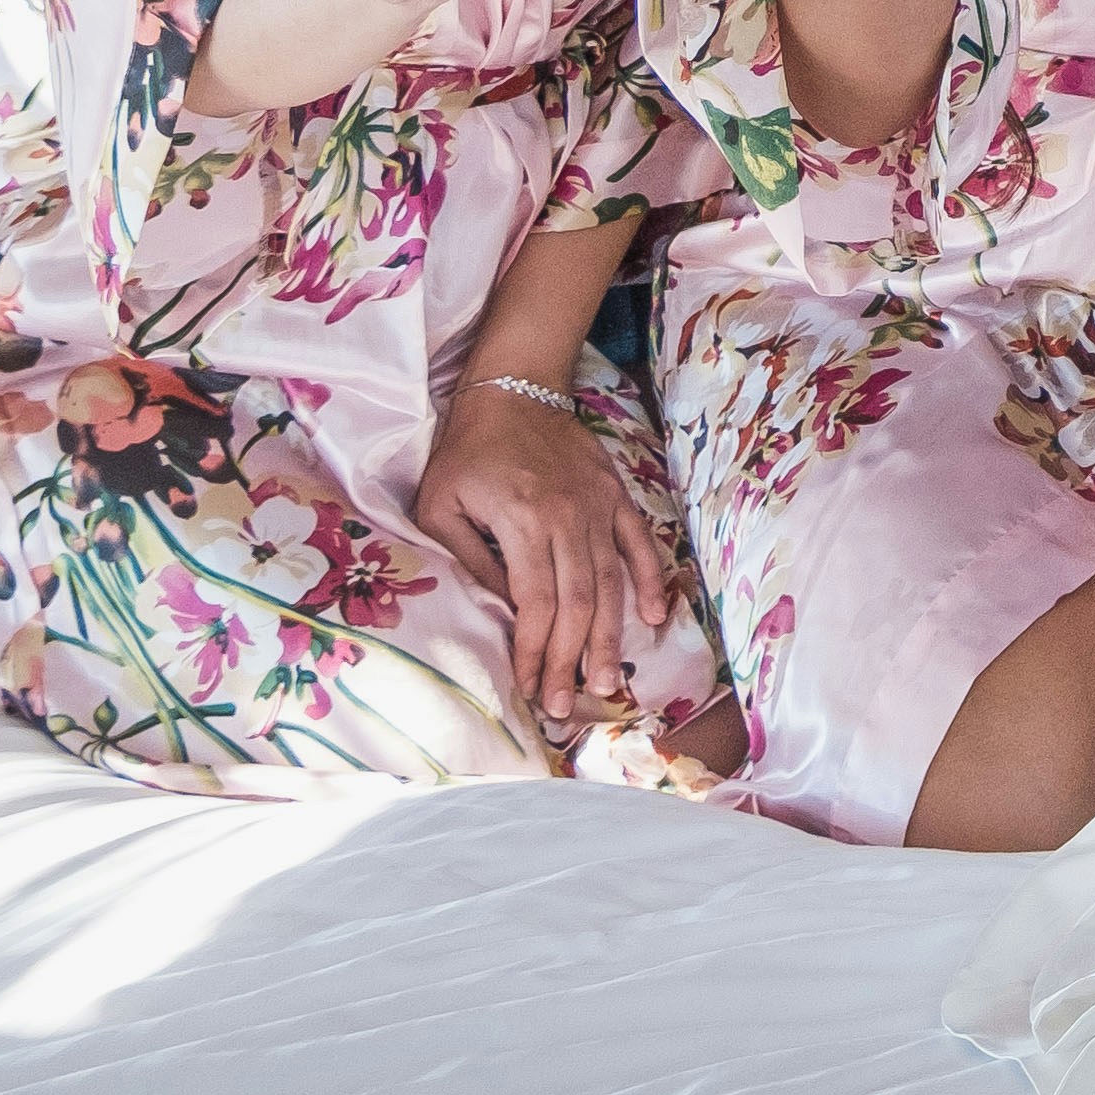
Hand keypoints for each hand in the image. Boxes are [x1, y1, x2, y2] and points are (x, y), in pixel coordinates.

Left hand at [416, 377, 670, 731]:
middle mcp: (570, 517)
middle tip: (569, 705)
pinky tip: (653, 617)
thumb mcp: (440, 506)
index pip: (536, 603)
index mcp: (525, 520)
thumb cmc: (467, 452)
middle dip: (573, 659)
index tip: (532, 689)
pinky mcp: (616, 495)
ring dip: (609, 636)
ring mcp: (599, 506)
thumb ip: (469, 560)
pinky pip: (639, 543)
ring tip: (607, 681)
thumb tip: (498, 611)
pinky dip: (650, 580)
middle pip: (579, 602)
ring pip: (612, 582)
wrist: (514, 390)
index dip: (537, 651)